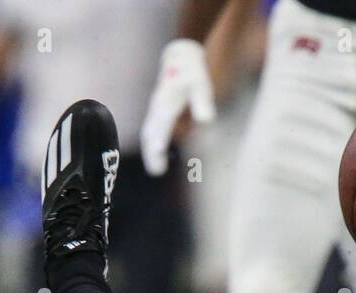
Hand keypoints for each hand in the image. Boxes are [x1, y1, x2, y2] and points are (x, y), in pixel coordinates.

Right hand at [140, 39, 214, 176]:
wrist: (180, 57)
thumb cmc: (193, 72)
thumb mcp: (201, 85)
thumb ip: (203, 103)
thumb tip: (207, 120)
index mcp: (168, 102)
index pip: (162, 125)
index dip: (160, 141)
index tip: (159, 153)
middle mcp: (158, 107)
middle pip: (150, 133)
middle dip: (152, 152)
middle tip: (158, 172)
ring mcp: (155, 109)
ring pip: (149, 132)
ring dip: (150, 151)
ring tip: (157, 169)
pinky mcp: (157, 111)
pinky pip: (152, 130)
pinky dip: (153, 143)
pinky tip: (160, 157)